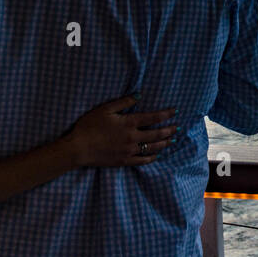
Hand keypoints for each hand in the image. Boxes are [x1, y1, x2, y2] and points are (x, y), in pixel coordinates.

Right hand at [63, 95, 177, 167]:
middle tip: (178, 128)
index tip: (175, 111)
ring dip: (164, 143)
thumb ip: (123, 102)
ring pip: (152, 147)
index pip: (153, 117)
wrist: (79, 148)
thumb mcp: (105, 109)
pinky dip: (151, 157)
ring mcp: (129, 151)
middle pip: (156, 134)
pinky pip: (142, 161)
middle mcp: (132, 137)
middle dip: (169, 130)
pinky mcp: (124, 161)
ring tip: (171, 140)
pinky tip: (156, 155)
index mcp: (129, 123)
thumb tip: (138, 95)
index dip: (165, 114)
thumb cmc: (89, 126)